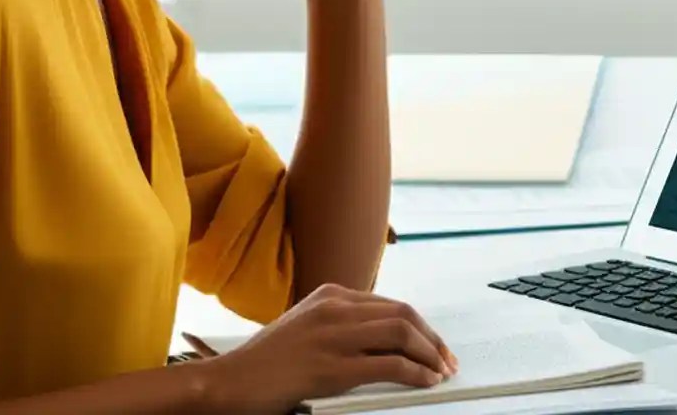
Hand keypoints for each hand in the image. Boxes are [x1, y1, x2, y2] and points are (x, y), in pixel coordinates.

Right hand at [200, 284, 458, 414]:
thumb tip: (382, 344)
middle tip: (447, 359)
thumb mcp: (306, 328)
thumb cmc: (264, 363)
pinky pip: (388, 365)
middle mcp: (333, 308)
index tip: (434, 344)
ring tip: (441, 371)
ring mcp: (332, 336)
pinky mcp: (331, 367)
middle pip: (402, 313)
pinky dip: (415, 373)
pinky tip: (424, 381)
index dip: (420, 325)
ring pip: (400, 332)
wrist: (229, 381)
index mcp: (329, 294)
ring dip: (430, 353)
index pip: (390, 303)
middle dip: (432, 338)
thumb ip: (340, 327)